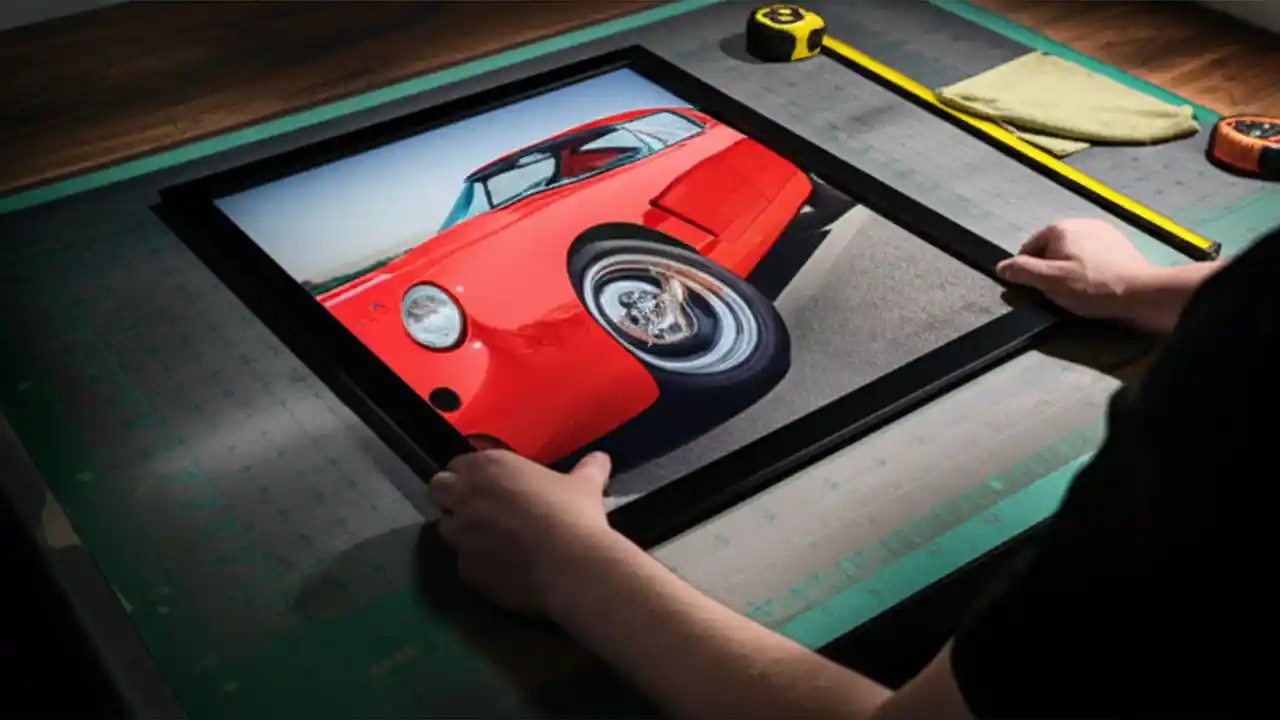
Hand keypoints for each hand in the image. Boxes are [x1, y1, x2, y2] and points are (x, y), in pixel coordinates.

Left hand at [429, 449, 617, 613]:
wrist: (571, 566)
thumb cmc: (574, 515)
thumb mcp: (584, 485)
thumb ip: (587, 469)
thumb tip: (601, 458)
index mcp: (490, 467)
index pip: (458, 464)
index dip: (472, 475)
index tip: (490, 485)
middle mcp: (466, 497)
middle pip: (438, 489)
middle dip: (451, 497)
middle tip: (478, 508)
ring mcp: (461, 536)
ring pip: (445, 527)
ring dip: (461, 531)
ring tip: (488, 540)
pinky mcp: (465, 570)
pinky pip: (463, 563)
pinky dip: (476, 563)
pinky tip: (500, 567)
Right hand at [996, 218, 1155, 323]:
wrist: (1141, 292)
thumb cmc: (1095, 288)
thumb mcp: (1050, 283)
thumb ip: (1021, 272)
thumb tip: (1002, 267)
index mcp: (1059, 229)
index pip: (1028, 251)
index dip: (1030, 274)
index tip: (1043, 290)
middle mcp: (1079, 223)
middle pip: (1050, 251)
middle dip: (1052, 271)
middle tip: (1064, 292)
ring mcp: (1100, 231)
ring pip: (1071, 254)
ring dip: (1071, 270)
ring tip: (1083, 290)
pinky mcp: (1117, 243)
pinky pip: (1092, 256)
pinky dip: (1090, 269)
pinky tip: (1097, 284)